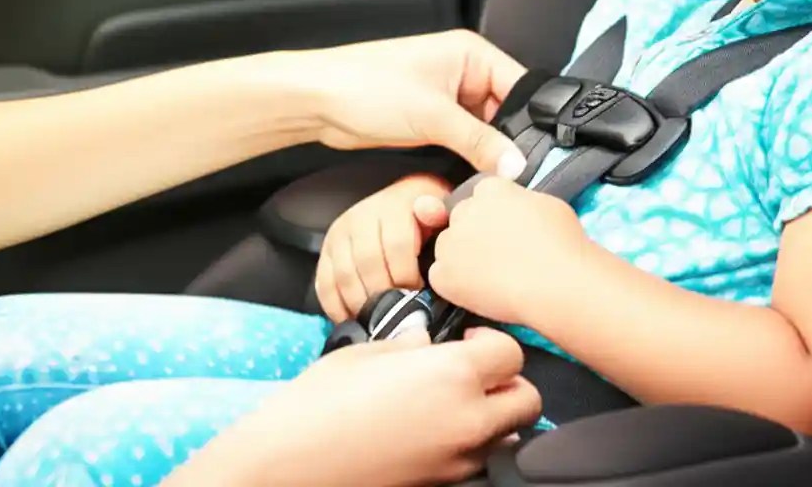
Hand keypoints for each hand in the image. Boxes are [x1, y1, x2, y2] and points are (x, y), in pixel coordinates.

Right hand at [167, 328, 541, 486]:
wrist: (285, 466)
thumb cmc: (315, 406)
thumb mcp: (364, 354)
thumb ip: (410, 344)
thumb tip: (428, 341)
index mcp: (453, 375)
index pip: (511, 352)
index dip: (490, 341)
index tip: (469, 340)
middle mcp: (467, 421)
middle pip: (526, 399)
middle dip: (506, 383)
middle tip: (473, 373)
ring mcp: (458, 461)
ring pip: (507, 435)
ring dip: (492, 417)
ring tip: (450, 405)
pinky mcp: (443, 485)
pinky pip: (476, 461)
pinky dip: (468, 445)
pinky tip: (432, 432)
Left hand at [280, 30, 528, 177]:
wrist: (317, 101)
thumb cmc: (364, 86)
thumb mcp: (433, 116)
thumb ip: (480, 142)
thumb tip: (514, 163)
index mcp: (471, 54)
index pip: (521, 86)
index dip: (532, 120)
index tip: (535, 153)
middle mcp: (463, 72)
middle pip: (506, 111)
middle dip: (507, 140)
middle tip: (512, 170)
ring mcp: (446, 97)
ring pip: (485, 130)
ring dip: (485, 151)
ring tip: (488, 172)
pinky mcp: (431, 119)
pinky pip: (463, 140)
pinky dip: (468, 156)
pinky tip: (469, 172)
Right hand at [316, 174, 451, 320]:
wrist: (401, 202)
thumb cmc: (422, 216)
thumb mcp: (437, 211)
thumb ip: (438, 213)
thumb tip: (431, 212)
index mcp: (391, 207)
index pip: (396, 245)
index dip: (407, 275)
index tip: (418, 293)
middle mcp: (360, 218)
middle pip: (368, 264)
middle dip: (385, 294)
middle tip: (398, 313)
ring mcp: (339, 235)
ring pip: (345, 276)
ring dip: (362, 303)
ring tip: (379, 319)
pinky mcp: (326, 252)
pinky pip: (325, 284)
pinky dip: (337, 307)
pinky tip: (353, 319)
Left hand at [429, 177, 591, 324]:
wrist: (557, 284)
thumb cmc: (563, 244)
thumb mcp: (548, 204)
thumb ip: (522, 201)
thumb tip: (517, 209)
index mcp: (491, 189)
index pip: (483, 195)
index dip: (494, 214)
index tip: (506, 229)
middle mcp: (465, 210)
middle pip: (461, 218)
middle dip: (474, 233)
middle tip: (499, 254)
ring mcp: (450, 242)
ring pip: (448, 247)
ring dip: (463, 259)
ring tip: (493, 277)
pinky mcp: (443, 274)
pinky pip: (442, 277)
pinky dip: (456, 286)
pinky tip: (482, 292)